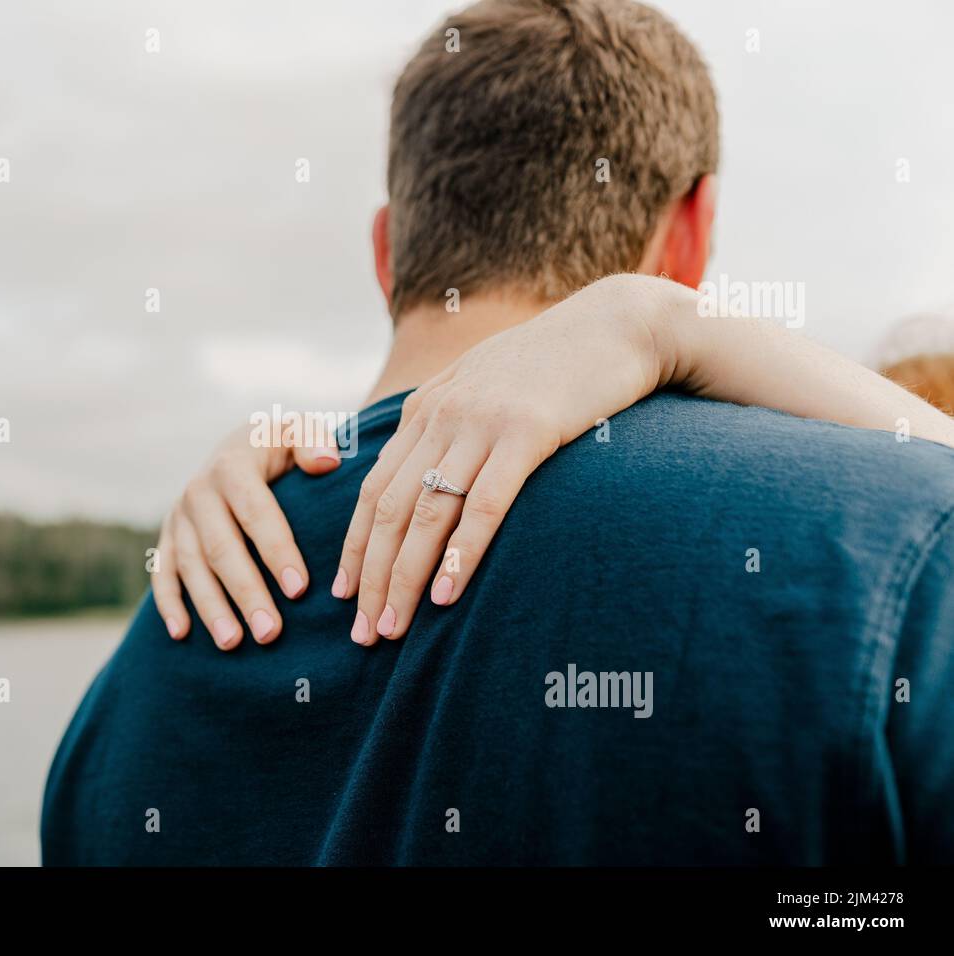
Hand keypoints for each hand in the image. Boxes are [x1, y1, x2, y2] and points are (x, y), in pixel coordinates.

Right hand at [153, 420, 341, 649]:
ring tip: (233, 643)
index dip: (277, 551)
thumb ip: (313, 441)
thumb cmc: (280, 449)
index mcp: (232, 465)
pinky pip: (162, 573)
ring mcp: (179, 517)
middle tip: (270, 632)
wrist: (237, 449)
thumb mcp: (299, 433)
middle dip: (245, 592)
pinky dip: (169, 603)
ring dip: (210, 607)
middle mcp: (199, 491)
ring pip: (191, 567)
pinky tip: (182, 634)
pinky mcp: (166, 537)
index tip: (299, 589)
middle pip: (221, 548)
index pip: (256, 512)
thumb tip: (327, 462)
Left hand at [336, 274, 676, 643]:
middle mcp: (441, 415)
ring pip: (427, 513)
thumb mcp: (485, 387)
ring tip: (391, 628)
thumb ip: (450, 425)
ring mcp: (482, 423)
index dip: (353, 546)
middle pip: (389, 509)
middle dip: (369, 576)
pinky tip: (446, 594)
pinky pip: (484, 504)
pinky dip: (461, 554)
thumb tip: (429, 475)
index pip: (372, 489)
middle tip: (360, 632)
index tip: (343, 593)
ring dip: (403, 578)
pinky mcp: (528, 432)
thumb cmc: (555, 366)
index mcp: (425, 408)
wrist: (618, 324)